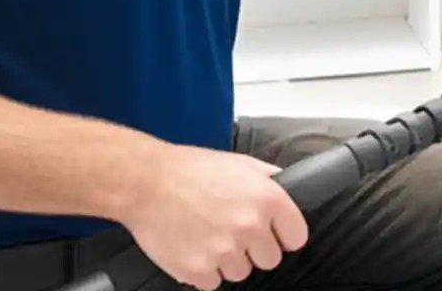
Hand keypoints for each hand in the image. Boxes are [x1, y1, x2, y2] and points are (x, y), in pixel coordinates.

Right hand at [118, 144, 307, 288]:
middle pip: (270, 260)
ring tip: (208, 235)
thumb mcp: (238, 163)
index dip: (282, 234)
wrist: (144, 182)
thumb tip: (287, 185)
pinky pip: (213, 283)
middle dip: (254, 249)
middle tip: (232, 232)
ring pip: (241, 273)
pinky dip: (203, 271)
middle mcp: (250, 227)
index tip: (272, 233)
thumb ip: (267, 177)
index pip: (296, 237)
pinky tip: (193, 247)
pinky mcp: (198, 270)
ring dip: (228, 260)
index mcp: (267, 199)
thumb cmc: (189, 170)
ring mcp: (224, 251)